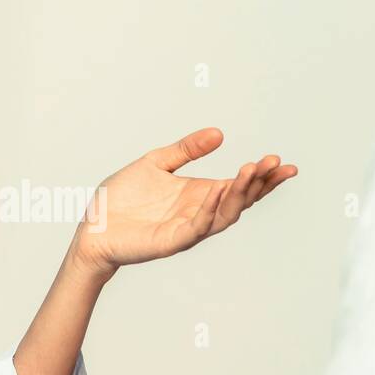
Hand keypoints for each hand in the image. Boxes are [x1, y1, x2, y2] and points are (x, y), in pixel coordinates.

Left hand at [70, 128, 296, 277]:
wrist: (93, 227)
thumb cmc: (122, 199)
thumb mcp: (156, 163)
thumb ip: (186, 149)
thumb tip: (219, 133)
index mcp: (199, 194)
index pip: (239, 185)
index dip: (262, 175)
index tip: (281, 160)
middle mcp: (199, 212)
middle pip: (240, 200)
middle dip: (259, 182)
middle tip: (274, 163)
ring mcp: (188, 229)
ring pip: (224, 214)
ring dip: (239, 194)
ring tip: (251, 171)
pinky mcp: (171, 241)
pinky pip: (197, 227)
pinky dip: (209, 210)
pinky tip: (218, 190)